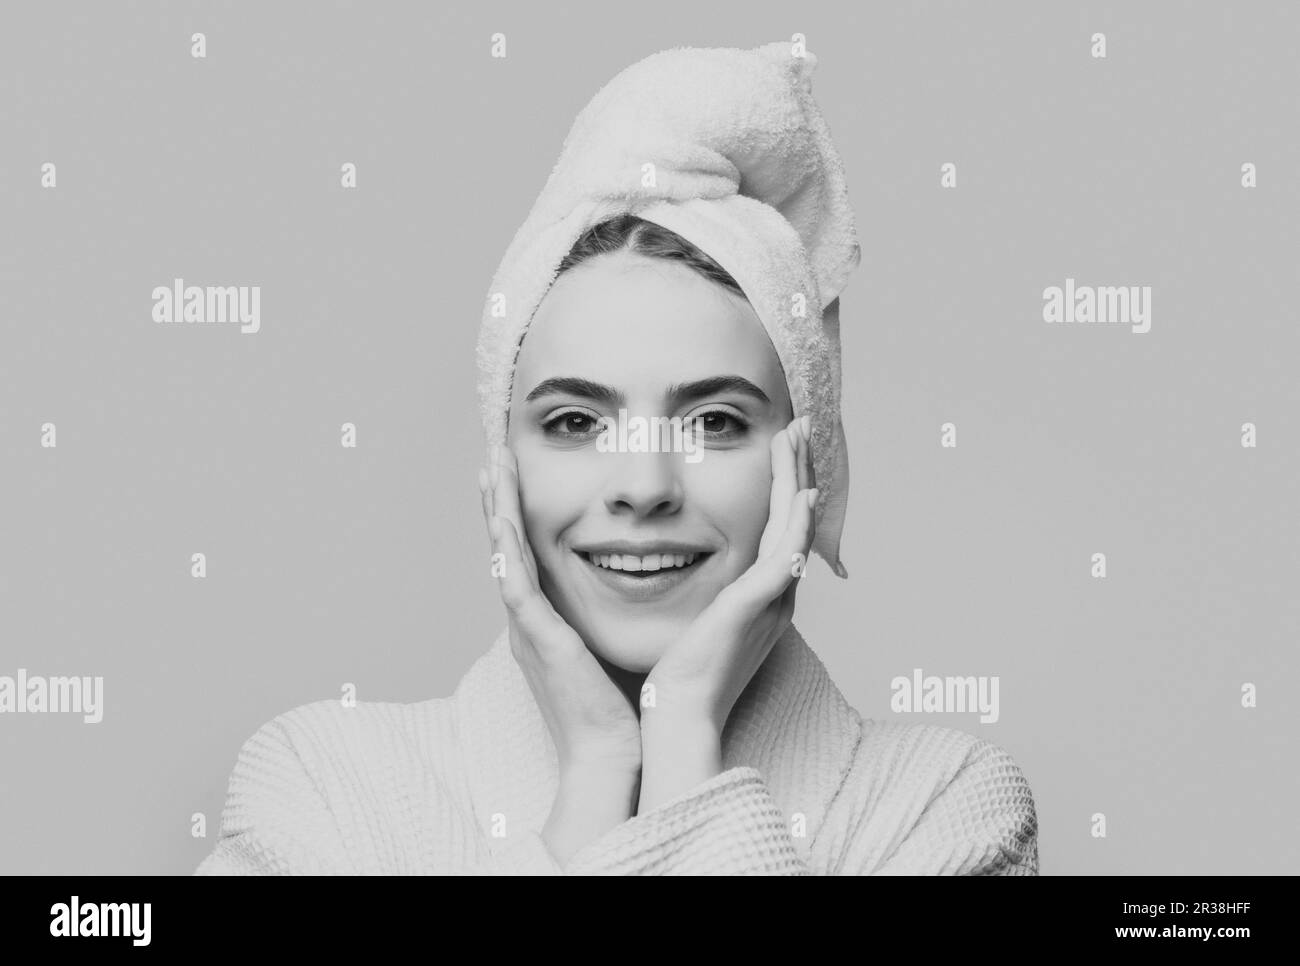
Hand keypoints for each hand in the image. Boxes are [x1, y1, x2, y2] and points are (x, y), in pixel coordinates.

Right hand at [479, 443, 641, 863]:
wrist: (608, 755)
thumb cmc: (617, 709)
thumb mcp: (607, 648)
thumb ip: (607, 617)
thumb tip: (638, 587)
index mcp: (543, 620)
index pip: (525, 552)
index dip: (516, 510)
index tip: (514, 471)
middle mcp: (528, 619)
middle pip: (506, 544)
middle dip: (499, 496)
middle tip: (493, 451)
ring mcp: (528, 627)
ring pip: (504, 554)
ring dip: (497, 506)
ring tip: (492, 464)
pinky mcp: (538, 639)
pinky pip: (516, 586)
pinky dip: (507, 550)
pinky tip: (502, 518)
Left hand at [637, 416, 817, 812]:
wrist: (679, 712)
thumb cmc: (678, 673)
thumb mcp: (695, 619)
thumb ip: (702, 591)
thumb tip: (676, 563)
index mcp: (762, 596)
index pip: (782, 528)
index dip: (785, 485)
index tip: (782, 447)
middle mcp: (777, 595)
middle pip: (796, 519)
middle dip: (798, 469)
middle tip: (801, 426)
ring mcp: (773, 600)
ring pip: (796, 526)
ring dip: (798, 477)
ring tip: (797, 437)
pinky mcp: (759, 605)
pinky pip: (788, 555)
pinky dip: (799, 524)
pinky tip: (804, 493)